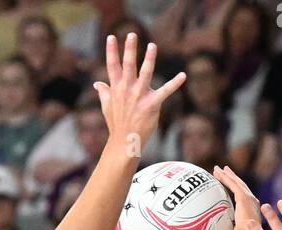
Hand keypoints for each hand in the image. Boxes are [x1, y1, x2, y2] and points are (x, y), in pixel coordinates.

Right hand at [94, 34, 184, 152]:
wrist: (124, 142)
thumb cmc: (117, 124)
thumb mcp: (107, 107)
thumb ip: (104, 92)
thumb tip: (97, 83)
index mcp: (116, 88)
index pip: (112, 66)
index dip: (111, 51)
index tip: (111, 37)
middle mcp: (127, 90)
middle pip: (127, 65)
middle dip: (129, 49)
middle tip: (131, 34)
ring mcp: (139, 97)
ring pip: (145, 74)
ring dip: (149, 59)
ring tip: (153, 46)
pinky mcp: (152, 105)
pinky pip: (165, 91)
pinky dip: (175, 83)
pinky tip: (183, 75)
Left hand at [213, 164, 259, 229]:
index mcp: (251, 208)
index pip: (242, 194)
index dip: (235, 186)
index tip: (229, 181)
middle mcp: (252, 200)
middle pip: (240, 185)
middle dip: (231, 177)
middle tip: (223, 170)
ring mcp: (248, 198)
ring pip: (235, 182)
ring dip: (226, 175)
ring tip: (217, 169)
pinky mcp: (243, 197)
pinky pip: (232, 184)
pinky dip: (225, 178)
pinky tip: (218, 173)